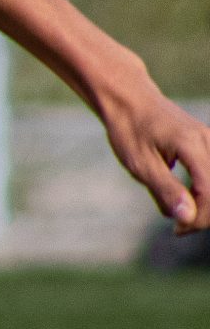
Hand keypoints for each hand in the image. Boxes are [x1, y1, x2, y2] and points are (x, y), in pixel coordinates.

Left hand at [95, 67, 209, 232]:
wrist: (127, 98)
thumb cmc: (128, 128)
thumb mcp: (139, 162)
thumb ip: (165, 189)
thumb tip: (188, 217)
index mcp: (192, 145)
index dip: (199, 217)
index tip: (178, 229)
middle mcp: (208, 141)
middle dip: (203, 215)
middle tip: (178, 227)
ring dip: (205, 205)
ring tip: (179, 214)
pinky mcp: (208, 145)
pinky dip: (204, 191)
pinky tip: (184, 198)